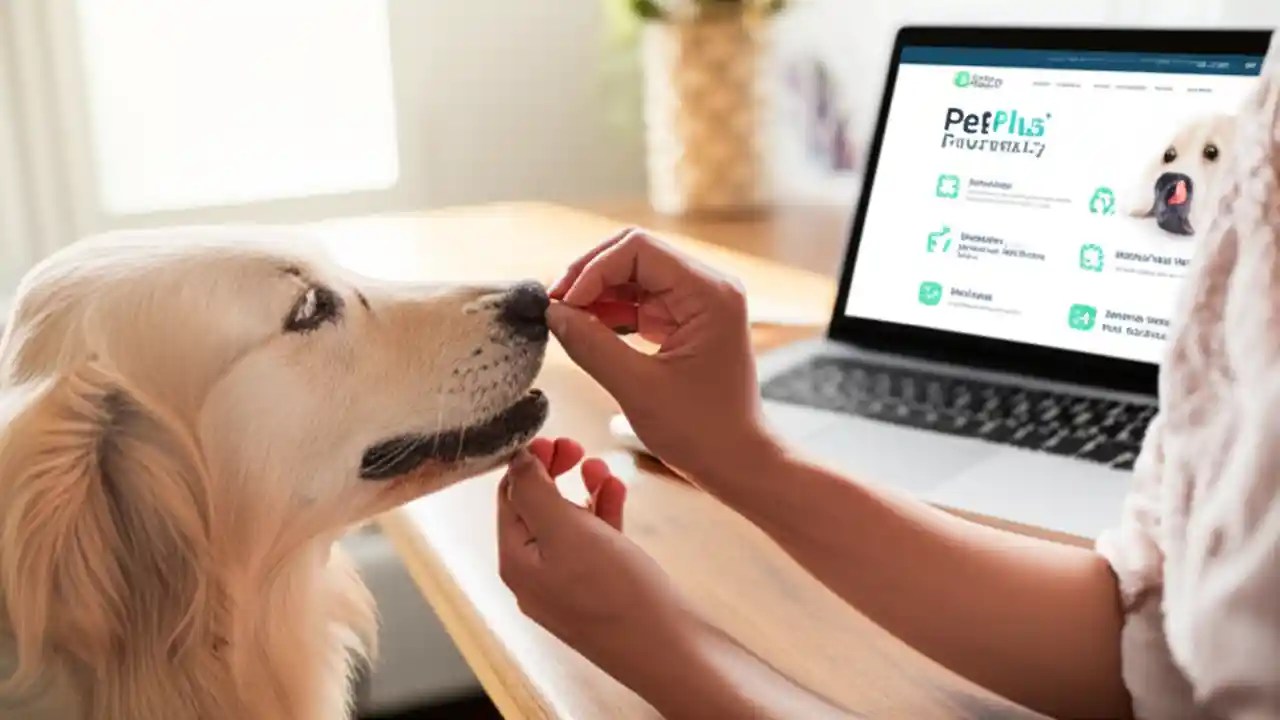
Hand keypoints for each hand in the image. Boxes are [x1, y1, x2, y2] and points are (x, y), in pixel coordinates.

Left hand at [497, 438, 697, 678]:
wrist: (668, 649)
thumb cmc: (617, 594)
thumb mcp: (567, 532)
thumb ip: (535, 492)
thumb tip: (516, 461)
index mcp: (515, 563)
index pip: (508, 498)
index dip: (530, 463)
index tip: (556, 438)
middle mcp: (535, 576)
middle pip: (536, 509)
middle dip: (555, 473)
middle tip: (578, 448)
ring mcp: (568, 585)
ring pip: (567, 522)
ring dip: (582, 489)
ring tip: (604, 471)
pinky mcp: (599, 590)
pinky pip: (593, 542)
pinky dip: (603, 514)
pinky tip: (618, 495)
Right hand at [547, 229, 777, 485]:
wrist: (739, 461)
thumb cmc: (701, 431)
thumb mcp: (638, 389)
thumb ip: (591, 345)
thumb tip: (552, 313)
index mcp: (709, 293)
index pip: (639, 249)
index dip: (593, 270)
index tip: (563, 304)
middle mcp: (709, 287)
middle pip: (635, 254)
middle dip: (591, 275)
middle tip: (555, 305)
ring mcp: (699, 303)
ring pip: (634, 275)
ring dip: (597, 292)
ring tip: (563, 318)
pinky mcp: (687, 321)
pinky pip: (641, 300)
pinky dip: (610, 310)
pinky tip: (584, 328)